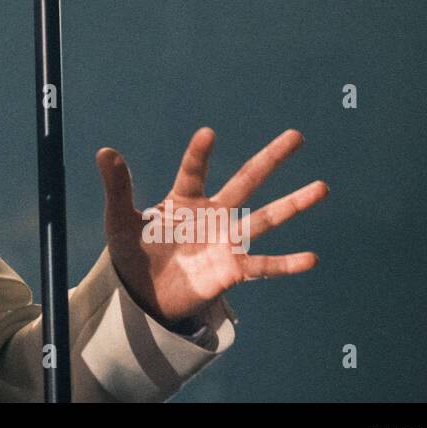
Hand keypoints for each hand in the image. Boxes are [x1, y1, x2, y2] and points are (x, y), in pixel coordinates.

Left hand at [98, 128, 328, 326]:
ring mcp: (226, 242)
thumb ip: (118, 187)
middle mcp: (212, 215)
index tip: (207, 133)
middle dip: (270, 159)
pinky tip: (311, 258)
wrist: (145, 294)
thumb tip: (104, 151)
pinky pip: (263, 266)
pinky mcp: (232, 270)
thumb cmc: (134, 251)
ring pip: (264, 219)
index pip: (193, 171)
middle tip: (296, 135)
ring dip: (293, 204)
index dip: (199, 154)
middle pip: (245, 181)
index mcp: (184, 200)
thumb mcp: (119, 220)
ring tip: (322, 187)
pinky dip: (287, 264)